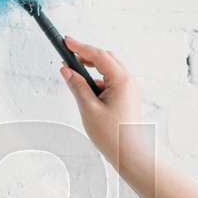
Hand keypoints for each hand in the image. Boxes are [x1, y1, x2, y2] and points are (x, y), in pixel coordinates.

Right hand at [58, 36, 144, 168]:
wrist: (131, 155)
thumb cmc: (114, 136)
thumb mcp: (89, 109)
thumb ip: (77, 86)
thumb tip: (67, 71)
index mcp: (121, 80)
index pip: (99, 55)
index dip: (80, 47)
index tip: (66, 41)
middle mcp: (128, 82)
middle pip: (105, 59)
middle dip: (86, 55)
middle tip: (68, 54)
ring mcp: (129, 90)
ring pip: (108, 71)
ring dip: (91, 68)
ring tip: (73, 73)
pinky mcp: (127, 98)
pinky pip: (111, 82)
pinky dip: (97, 81)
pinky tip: (86, 90)